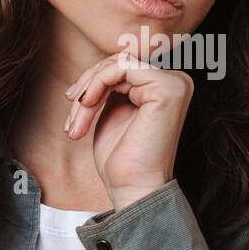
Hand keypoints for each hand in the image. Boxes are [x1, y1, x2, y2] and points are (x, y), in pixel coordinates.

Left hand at [63, 51, 192, 210]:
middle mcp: (177, 82)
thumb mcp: (113, 110)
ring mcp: (175, 84)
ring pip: (117, 63)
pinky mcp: (167, 89)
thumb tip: (100, 63)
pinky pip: (121, 68)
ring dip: (88, 89)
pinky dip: (97, 83)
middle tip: (72, 119)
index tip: (72, 103)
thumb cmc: (121, 157)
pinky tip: (87, 105)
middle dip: (87, 86)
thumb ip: (112, 85)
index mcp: (166, 87)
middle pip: (119, 62)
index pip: (123, 66)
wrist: (131, 187)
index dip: (92, 81)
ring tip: (77, 121)